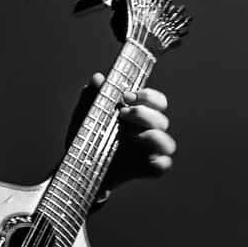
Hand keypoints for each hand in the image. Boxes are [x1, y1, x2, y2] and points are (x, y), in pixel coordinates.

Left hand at [70, 73, 176, 189]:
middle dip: (143, 114)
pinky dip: (160, 161)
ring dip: (153, 136)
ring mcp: (151, 151)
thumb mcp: (85, 115)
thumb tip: (98, 78)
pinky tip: (148, 159)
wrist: (79, 165)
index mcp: (140, 115)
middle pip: (162, 120)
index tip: (126, 96)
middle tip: (122, 114)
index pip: (157, 101)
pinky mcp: (149, 169)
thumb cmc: (87, 137)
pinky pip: (164, 165)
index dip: (148, 96)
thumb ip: (92, 97)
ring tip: (129, 135)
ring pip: (168, 143)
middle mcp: (149, 132)